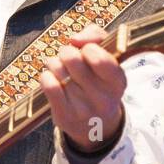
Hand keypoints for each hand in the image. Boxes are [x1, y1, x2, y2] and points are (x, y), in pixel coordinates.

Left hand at [37, 24, 125, 154]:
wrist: (96, 126)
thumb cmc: (99, 82)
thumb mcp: (107, 58)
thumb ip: (96, 36)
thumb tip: (75, 39)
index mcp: (118, 81)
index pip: (99, 58)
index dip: (88, 48)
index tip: (87, 52)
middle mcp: (103, 98)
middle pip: (71, 57)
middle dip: (67, 52)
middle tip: (70, 59)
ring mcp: (83, 109)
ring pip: (56, 68)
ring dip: (55, 64)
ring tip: (61, 71)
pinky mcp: (64, 116)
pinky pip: (48, 84)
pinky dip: (46, 76)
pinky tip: (52, 80)